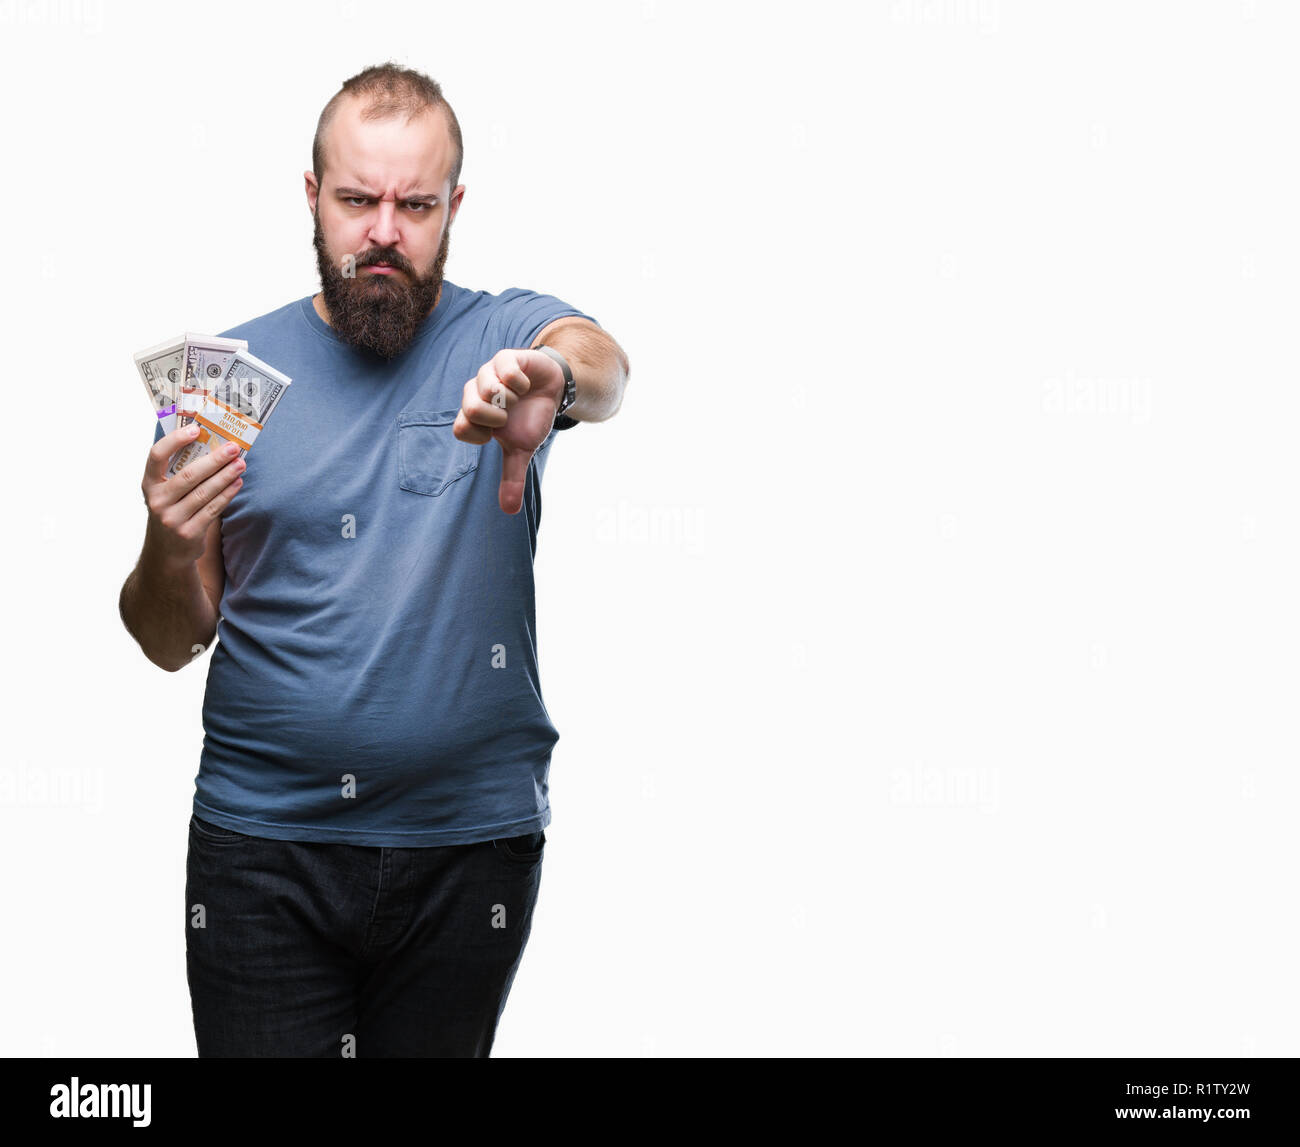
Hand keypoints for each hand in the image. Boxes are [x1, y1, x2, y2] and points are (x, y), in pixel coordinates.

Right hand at [142, 423, 245, 567]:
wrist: (167, 552)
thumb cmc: (172, 510)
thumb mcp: (166, 493)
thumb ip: (180, 473)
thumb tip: (214, 447)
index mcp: (149, 484)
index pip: (156, 455)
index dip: (175, 440)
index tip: (196, 429)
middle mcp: (157, 501)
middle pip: (189, 475)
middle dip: (215, 460)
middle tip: (233, 448)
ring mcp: (172, 519)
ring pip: (204, 492)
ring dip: (226, 476)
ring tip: (241, 464)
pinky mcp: (189, 533)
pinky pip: (213, 509)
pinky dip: (227, 494)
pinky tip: (238, 482)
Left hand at [453, 348, 564, 513]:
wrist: (551, 389)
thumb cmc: (530, 418)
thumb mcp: (522, 449)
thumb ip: (512, 477)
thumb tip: (509, 512)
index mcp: (473, 414)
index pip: (460, 429)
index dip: (480, 435)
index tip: (497, 434)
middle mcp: (475, 392)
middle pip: (470, 409)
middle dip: (496, 418)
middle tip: (508, 416)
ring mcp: (489, 373)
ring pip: (486, 387)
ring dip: (509, 399)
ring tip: (518, 398)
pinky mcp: (506, 358)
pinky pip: (504, 368)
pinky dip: (518, 382)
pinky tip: (524, 385)